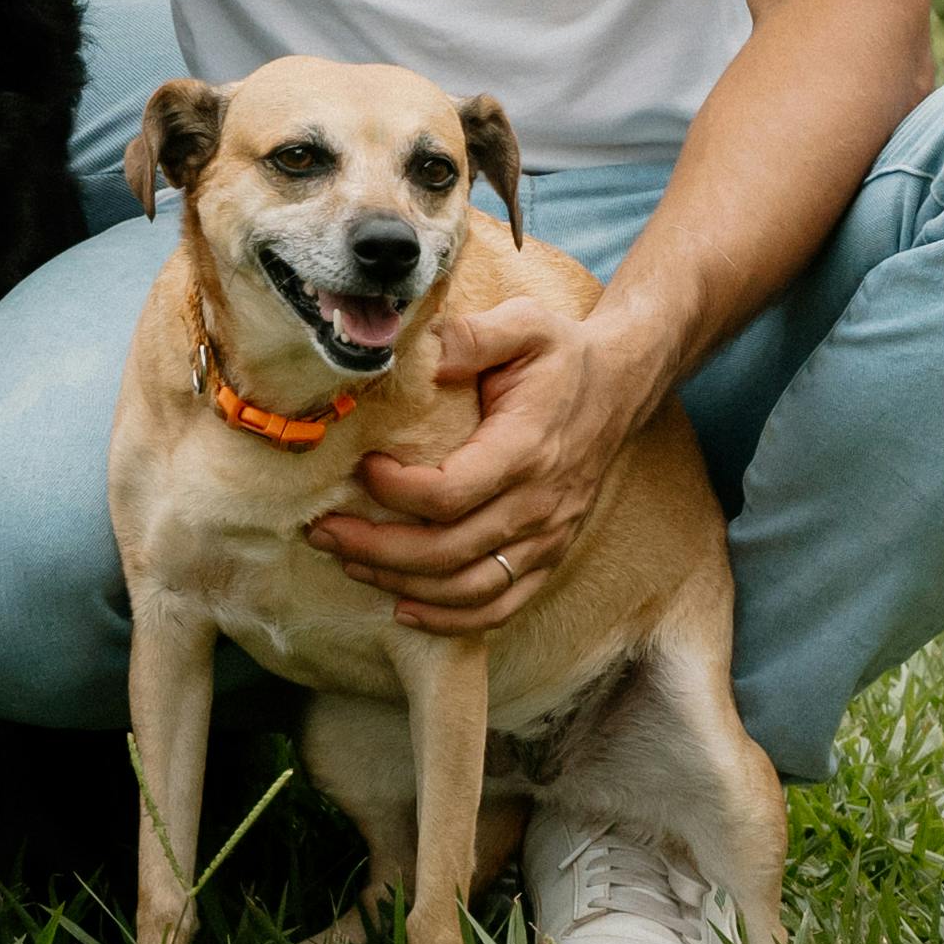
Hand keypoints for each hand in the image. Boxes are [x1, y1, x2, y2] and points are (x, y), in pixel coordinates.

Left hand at [312, 278, 667, 634]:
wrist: (620, 386)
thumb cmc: (562, 355)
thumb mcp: (523, 323)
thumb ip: (470, 336)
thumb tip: (417, 352)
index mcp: (527, 447)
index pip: (450, 492)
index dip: (395, 490)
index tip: (361, 466)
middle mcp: (539, 502)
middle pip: (448, 551)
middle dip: (376, 549)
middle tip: (323, 530)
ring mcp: (548, 536)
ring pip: (469, 588)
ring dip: (402, 585)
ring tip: (349, 564)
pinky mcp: (550, 554)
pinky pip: (502, 605)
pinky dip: (451, 619)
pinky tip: (405, 609)